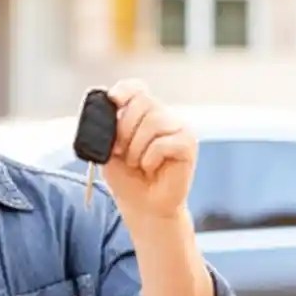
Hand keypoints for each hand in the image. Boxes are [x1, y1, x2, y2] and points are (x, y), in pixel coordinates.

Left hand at [99, 79, 196, 220]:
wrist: (142, 207)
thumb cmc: (127, 178)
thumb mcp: (108, 149)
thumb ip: (108, 127)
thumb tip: (108, 108)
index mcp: (144, 113)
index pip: (136, 87)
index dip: (124, 90)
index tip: (113, 101)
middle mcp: (164, 116)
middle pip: (143, 102)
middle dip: (125, 129)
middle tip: (123, 152)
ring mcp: (179, 129)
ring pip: (154, 121)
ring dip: (136, 148)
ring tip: (138, 163)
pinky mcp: (188, 145)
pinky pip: (163, 142)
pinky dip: (150, 158)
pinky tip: (152, 168)